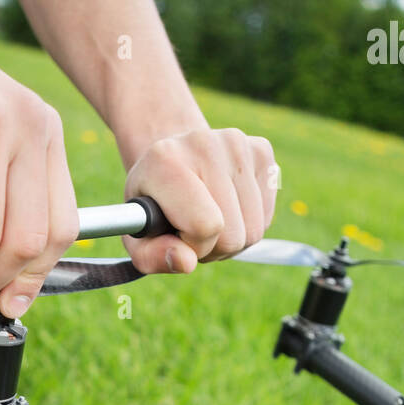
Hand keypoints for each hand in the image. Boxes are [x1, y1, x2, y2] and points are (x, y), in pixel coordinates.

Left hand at [122, 128, 277, 274]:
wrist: (171, 160)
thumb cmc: (152, 205)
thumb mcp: (137, 236)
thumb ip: (151, 256)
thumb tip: (186, 261)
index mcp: (164, 160)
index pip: (205, 226)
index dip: (195, 246)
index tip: (179, 235)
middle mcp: (204, 143)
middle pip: (234, 235)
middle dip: (213, 246)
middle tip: (192, 229)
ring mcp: (237, 143)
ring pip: (255, 231)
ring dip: (232, 239)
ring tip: (208, 219)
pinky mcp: (261, 151)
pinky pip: (266, 218)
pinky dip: (248, 224)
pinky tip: (227, 208)